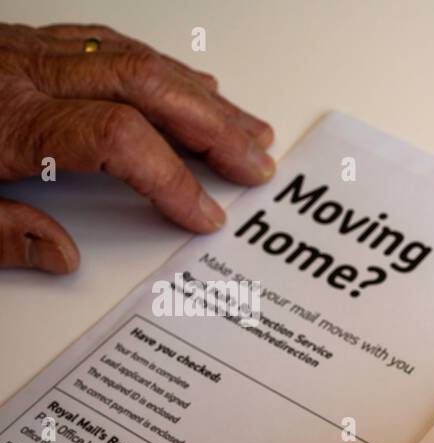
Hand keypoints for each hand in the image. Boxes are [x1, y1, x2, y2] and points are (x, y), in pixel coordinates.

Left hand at [0, 22, 274, 272]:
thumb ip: (0, 235)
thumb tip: (59, 252)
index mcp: (11, 119)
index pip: (117, 138)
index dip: (173, 177)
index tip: (203, 214)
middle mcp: (27, 73)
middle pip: (143, 84)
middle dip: (212, 126)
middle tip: (254, 162)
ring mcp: (28, 51)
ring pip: (134, 58)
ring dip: (199, 97)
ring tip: (244, 130)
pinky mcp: (26, 44)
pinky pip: (109, 44)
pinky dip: (160, 67)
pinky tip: (189, 86)